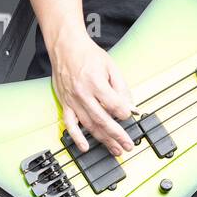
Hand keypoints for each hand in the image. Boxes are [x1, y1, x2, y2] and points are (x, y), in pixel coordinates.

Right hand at [47, 29, 134, 157]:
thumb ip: (121, 88)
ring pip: (89, 125)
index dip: (124, 113)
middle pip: (102, 119)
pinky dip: (77, 137)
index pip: (113, 104)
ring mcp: (73, 100)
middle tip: (127, 146)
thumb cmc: (88, 55)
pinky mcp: (65, 104)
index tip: (130, 117)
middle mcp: (83, 94)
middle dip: (117, 135)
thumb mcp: (111, 66)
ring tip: (115, 149)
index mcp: (96, 82)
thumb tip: (130, 106)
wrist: (66, 47)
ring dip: (103, 139)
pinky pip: (70, 124)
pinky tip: (85, 147)